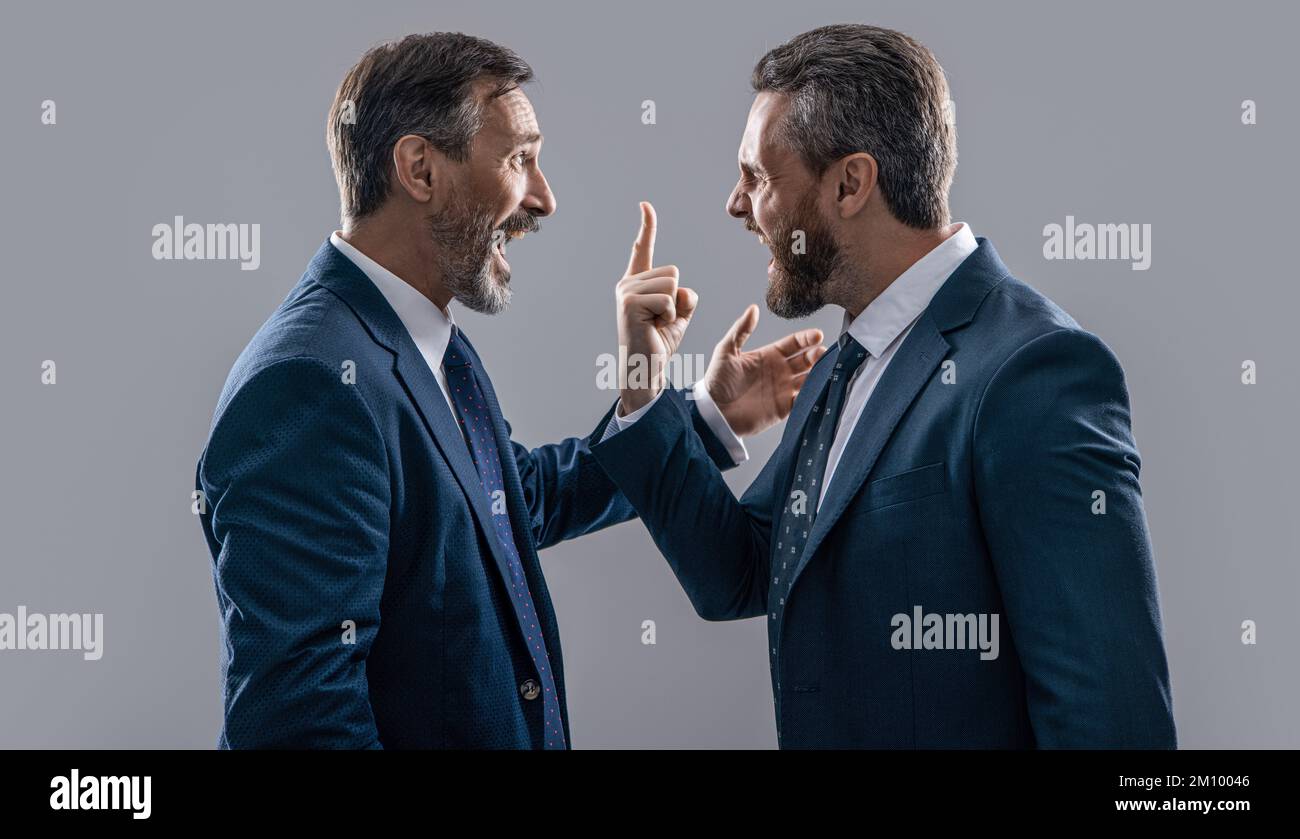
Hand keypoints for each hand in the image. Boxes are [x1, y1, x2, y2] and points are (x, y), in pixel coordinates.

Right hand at [614, 202, 696, 414]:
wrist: (646, 368)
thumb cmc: (660, 343)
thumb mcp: (679, 315)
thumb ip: (684, 297)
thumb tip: (681, 290)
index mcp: (638, 283)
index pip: (643, 250)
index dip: (647, 227)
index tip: (645, 205)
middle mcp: (628, 283)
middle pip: (673, 272)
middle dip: (677, 298)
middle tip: (660, 320)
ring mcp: (626, 292)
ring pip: (671, 284)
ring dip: (673, 309)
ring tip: (656, 324)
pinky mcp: (630, 303)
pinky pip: (667, 299)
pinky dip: (669, 316)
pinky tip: (653, 327)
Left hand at [701, 304, 825, 436]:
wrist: (714, 413)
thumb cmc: (717, 382)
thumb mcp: (726, 351)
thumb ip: (741, 330)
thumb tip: (753, 309)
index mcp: (769, 355)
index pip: (794, 343)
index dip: (806, 338)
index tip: (818, 335)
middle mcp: (780, 371)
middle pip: (806, 360)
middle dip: (817, 355)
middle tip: (822, 353)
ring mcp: (784, 390)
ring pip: (809, 379)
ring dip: (819, 374)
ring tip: (826, 369)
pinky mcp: (785, 409)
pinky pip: (805, 400)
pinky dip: (814, 395)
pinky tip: (819, 390)